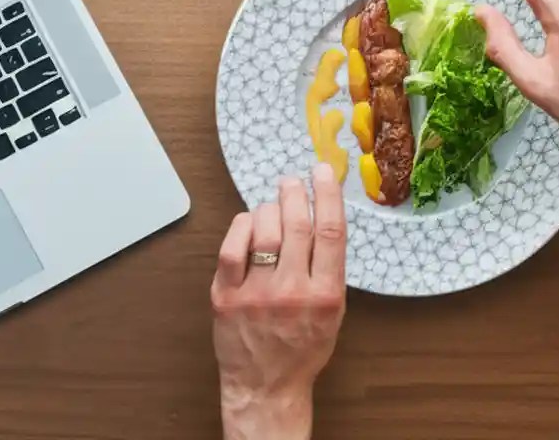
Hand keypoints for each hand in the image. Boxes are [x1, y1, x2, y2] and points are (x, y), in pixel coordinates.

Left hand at [211, 164, 346, 439]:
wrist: (266, 386)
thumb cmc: (302, 348)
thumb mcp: (332, 312)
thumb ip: (328, 268)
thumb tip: (322, 216)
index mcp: (326, 294)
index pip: (331, 231)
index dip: (328, 194)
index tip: (324, 172)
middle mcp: (293, 291)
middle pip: (297, 224)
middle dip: (295, 193)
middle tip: (292, 181)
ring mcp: (257, 293)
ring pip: (264, 231)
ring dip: (269, 209)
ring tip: (272, 207)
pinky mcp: (226, 297)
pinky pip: (230, 248)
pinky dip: (240, 227)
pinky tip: (247, 223)